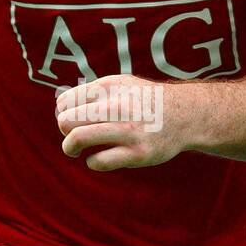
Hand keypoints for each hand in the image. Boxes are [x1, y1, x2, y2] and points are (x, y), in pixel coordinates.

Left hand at [55, 74, 193, 170]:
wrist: (185, 115)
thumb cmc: (144, 101)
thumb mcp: (121, 84)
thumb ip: (93, 91)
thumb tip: (60, 106)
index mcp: (111, 87)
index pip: (65, 101)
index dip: (63, 113)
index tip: (72, 119)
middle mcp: (119, 106)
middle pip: (67, 120)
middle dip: (64, 131)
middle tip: (72, 135)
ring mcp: (129, 131)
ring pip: (79, 139)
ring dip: (70, 148)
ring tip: (73, 150)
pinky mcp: (139, 154)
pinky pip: (99, 161)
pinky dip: (92, 161)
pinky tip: (98, 158)